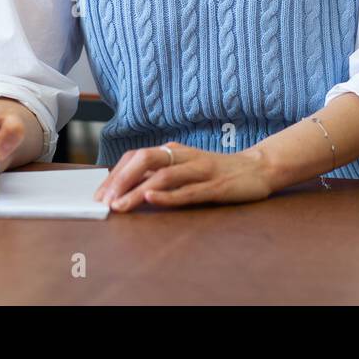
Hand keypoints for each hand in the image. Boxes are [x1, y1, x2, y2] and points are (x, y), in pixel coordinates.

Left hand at [93, 143, 274, 212]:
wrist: (259, 168)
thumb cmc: (218, 172)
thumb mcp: (186, 169)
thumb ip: (162, 174)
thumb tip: (129, 186)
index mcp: (174, 152)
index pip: (136, 157)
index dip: (115, 174)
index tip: (99, 195)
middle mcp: (184, 156)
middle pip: (145, 160)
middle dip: (120, 180)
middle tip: (104, 202)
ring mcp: (200, 170)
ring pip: (164, 175)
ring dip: (138, 191)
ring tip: (120, 206)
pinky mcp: (215, 186)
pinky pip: (188, 190)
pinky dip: (168, 195)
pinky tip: (152, 199)